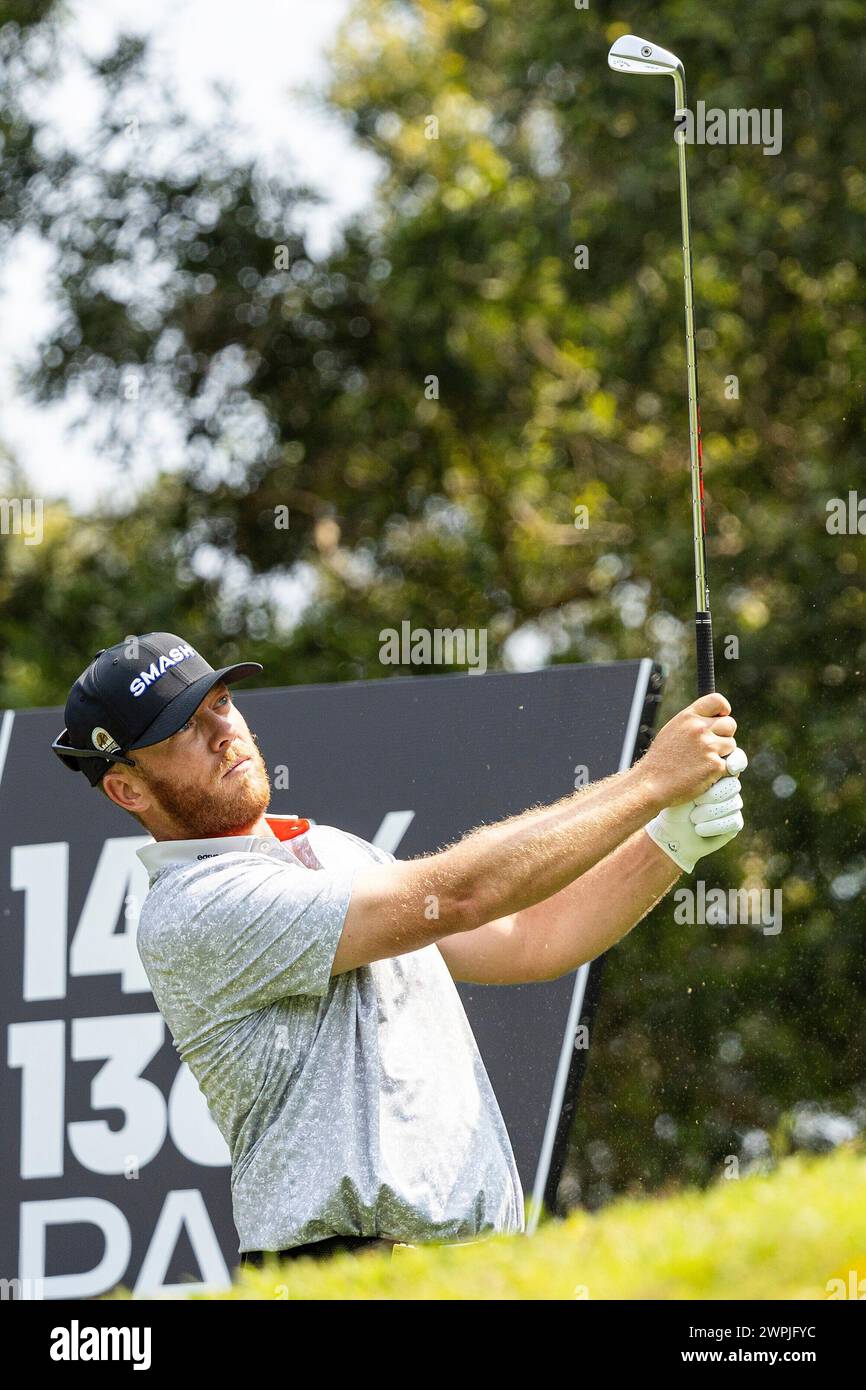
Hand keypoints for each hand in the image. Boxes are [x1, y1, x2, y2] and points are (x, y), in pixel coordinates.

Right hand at [637, 693, 739, 808]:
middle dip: (725, 736)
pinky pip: (730, 766)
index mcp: (688, 717)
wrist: (652, 784)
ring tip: (703, 763)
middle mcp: (699, 728)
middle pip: (730, 725)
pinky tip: (704, 775)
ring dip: (723, 755)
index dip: (723, 710)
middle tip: (711, 747)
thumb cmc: (661, 760)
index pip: (717, 701)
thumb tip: (717, 721)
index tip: (722, 718)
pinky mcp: (715, 765)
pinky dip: (721, 772)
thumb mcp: (673, 731)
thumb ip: (693, 724)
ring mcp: (709, 747)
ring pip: (732, 746)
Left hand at [644, 768, 745, 873]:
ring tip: (693, 818)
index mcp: (716, 772)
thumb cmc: (673, 806)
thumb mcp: (683, 786)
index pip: (736, 760)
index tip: (731, 768)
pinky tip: (699, 829)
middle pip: (733, 785)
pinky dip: (713, 826)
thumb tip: (717, 761)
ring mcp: (732, 804)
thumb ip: (700, 772)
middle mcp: (727, 787)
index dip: (737, 761)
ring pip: (733, 804)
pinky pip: (733, 821)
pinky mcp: (734, 823)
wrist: (670, 833)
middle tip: (695, 802)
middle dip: (713, 795)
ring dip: (709, 812)